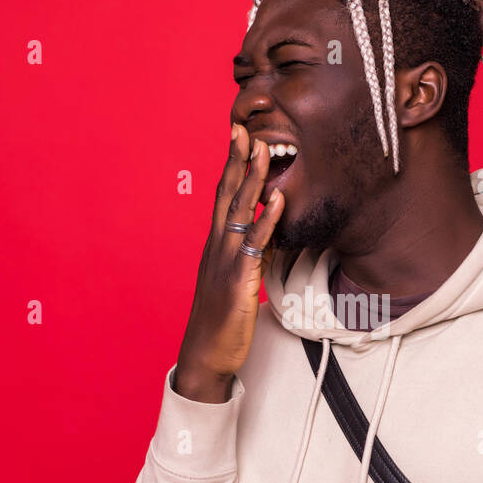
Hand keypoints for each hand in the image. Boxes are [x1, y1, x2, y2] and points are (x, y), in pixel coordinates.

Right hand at [172, 123, 284, 402]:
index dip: (230, 165)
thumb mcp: (237, 279)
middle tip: (244, 127)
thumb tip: (266, 232)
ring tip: (263, 149)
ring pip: (238, 212)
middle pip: (226, 195)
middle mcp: (216, 247)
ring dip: (251, 179)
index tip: (238, 136)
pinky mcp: (238, 280)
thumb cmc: (222, 320)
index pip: (222, 197)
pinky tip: (276, 198)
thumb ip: (249, 253)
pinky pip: (254, 244)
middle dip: (236, 160)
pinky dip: (266, 219)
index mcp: (215, 245)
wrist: (206, 355)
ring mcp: (225, 261)